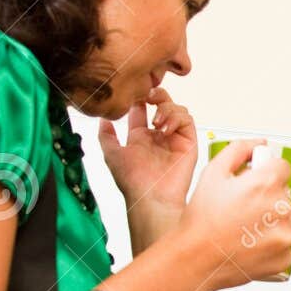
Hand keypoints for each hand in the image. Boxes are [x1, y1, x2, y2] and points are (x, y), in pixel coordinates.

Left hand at [97, 87, 198, 215]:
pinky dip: (176, 118)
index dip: (139, 98)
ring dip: (166, 108)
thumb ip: (106, 135)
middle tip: (148, 96)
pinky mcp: (188, 143)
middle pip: (162, 103)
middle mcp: (159, 136)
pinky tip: (165, 129)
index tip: (134, 93)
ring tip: (156, 122)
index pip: (142, 109)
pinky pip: (187, 120)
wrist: (151, 197)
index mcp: (140, 137)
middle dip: (156, 95)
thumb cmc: (133, 182)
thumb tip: (102, 118)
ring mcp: (174, 138)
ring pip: (176, 109)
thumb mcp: (111, 154)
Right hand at [177, 139, 290, 287]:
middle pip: (284, 194)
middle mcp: (281, 209)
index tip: (254, 183)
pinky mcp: (284, 258)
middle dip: (267, 198)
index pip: (282, 168)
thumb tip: (260, 144)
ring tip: (244, 229)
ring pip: (287, 219)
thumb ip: (240, 150)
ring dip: (271, 221)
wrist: (195, 260)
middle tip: (241, 209)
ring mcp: (286, 235)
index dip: (266, 173)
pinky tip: (250, 244)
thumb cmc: (201, 220)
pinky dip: (271, 243)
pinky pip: (285, 244)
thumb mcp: (213, 172)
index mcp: (267, 183)